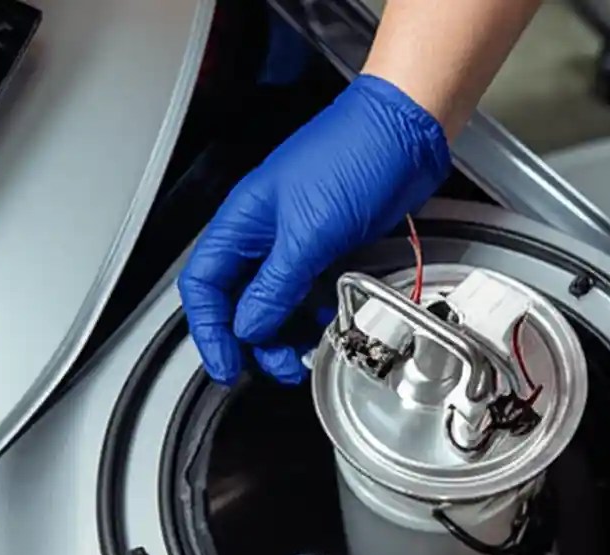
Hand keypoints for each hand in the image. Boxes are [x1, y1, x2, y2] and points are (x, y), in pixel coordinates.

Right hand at [177, 75, 450, 384]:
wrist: (404, 133)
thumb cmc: (352, 156)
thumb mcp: (309, 232)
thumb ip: (275, 285)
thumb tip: (250, 327)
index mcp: (242, 222)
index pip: (204, 285)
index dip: (210, 331)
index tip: (227, 367)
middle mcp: (264, 232)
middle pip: (239, 299)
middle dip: (253, 339)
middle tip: (279, 366)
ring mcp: (298, 238)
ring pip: (276, 299)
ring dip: (286, 331)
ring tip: (305, 354)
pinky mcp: (331, 244)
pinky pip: (310, 289)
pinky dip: (314, 313)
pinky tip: (328, 325)